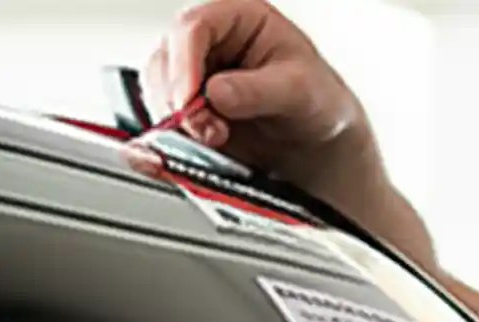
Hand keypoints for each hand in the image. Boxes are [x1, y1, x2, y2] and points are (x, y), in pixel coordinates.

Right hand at [138, 0, 391, 223]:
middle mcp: (211, 40)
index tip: (190, 100)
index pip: (193, 27)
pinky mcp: (189, 106)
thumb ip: (258, 91)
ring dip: (177, 120)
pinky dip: (175, 136)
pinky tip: (199, 147)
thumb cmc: (319, 101)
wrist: (319, 140)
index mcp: (240, 18)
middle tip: (206, 130)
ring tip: (216, 139)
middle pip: (166, 59)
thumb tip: (216, 93)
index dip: (184, 64)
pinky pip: (165, 118)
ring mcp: (196, 73)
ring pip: (159, 90)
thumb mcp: (300, 92)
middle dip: (178, 99)